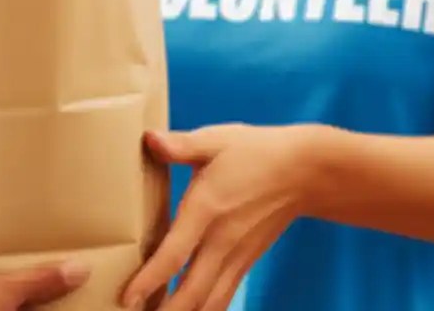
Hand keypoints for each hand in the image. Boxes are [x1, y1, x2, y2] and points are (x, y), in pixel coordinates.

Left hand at [120, 124, 322, 310]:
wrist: (304, 171)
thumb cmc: (256, 152)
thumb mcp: (215, 140)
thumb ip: (180, 145)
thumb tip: (148, 139)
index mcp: (206, 209)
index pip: (175, 254)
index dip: (150, 280)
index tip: (128, 298)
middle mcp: (221, 240)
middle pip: (191, 291)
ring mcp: (237, 255)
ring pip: (209, 301)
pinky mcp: (247, 261)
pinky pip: (224, 295)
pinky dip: (207, 310)